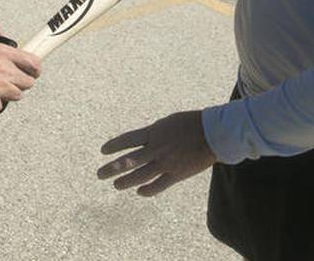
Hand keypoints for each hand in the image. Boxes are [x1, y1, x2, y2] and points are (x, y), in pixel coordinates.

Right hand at [0, 41, 40, 114]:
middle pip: (28, 82)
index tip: (33, 73)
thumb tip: (11, 61)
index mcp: (2, 52)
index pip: (33, 62)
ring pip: (17, 95)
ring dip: (6, 95)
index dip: (34, 70)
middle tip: (8, 84)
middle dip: (20, 84)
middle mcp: (3, 68)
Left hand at [97, 110, 216, 196]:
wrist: (214, 134)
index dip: (114, 146)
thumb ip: (154, 132)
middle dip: (112, 169)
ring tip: (116, 185)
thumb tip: (144, 139)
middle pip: (129, 161)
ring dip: (126, 181)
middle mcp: (156, 149)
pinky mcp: (176, 174)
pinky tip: (139, 191)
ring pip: (140, 176)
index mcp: (154, 132)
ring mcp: (166, 163)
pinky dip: (147, 190)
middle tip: (100, 174)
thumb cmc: (192, 124)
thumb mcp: (168, 122)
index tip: (103, 151)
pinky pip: (158, 186)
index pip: (127, 140)